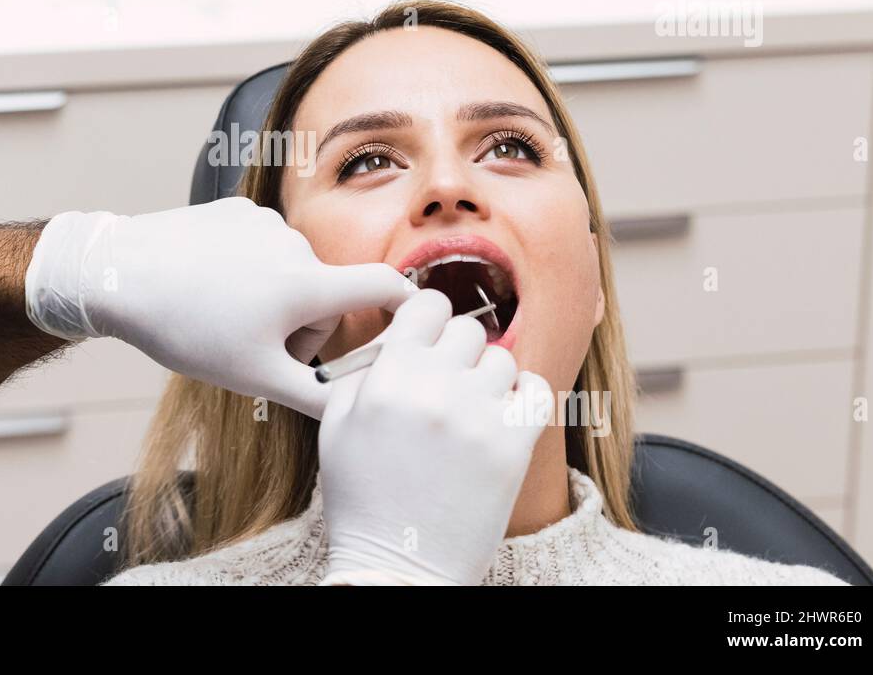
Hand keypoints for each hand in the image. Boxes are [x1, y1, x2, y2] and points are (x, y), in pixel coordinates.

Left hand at [24, 196, 416, 418]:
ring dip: (273, 298)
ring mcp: (265, 223)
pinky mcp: (236, 210)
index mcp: (307, 285)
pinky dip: (247, 269)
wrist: (119, 275)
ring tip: (222, 315)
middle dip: (303, 325)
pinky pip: (261, 247)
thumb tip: (356, 412)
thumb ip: (314, 397)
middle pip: (326, 294)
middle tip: (255, 349)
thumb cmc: (187, 329)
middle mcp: (295, 245)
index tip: (415, 320)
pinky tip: (209, 284)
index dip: (408, 306)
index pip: (385, 287)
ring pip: (292, 272)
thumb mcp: (252, 376)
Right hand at [317, 288, 553, 585]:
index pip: (426, 305)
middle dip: (457, 351)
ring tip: (469, 411)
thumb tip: (397, 333)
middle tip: (446, 383)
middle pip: (467, 329)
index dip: (429, 318)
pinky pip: (537, 390)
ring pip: (502, 359)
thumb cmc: (362, 498)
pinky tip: (500, 416)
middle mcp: (433, 388)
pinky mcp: (512, 445)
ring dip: (488, 378)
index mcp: (386, 378)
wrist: (398, 566)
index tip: (430, 337)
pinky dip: (523, 396)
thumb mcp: (336, 426)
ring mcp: (477, 415)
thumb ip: (362, 370)